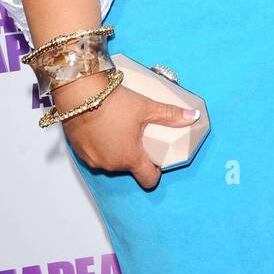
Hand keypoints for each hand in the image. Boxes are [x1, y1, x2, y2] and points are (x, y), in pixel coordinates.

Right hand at [53, 74, 199, 189]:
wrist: (79, 93)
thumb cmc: (113, 103)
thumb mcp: (147, 107)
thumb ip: (171, 115)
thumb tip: (194, 115)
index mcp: (129, 158)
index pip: (148, 179)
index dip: (155, 171)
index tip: (156, 158)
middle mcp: (110, 164)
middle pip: (129, 167)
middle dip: (135, 155)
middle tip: (138, 135)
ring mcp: (93, 160)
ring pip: (111, 161)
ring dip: (116, 151)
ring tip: (120, 130)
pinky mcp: (79, 152)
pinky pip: (94, 155)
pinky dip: (100, 146)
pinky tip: (103, 129)